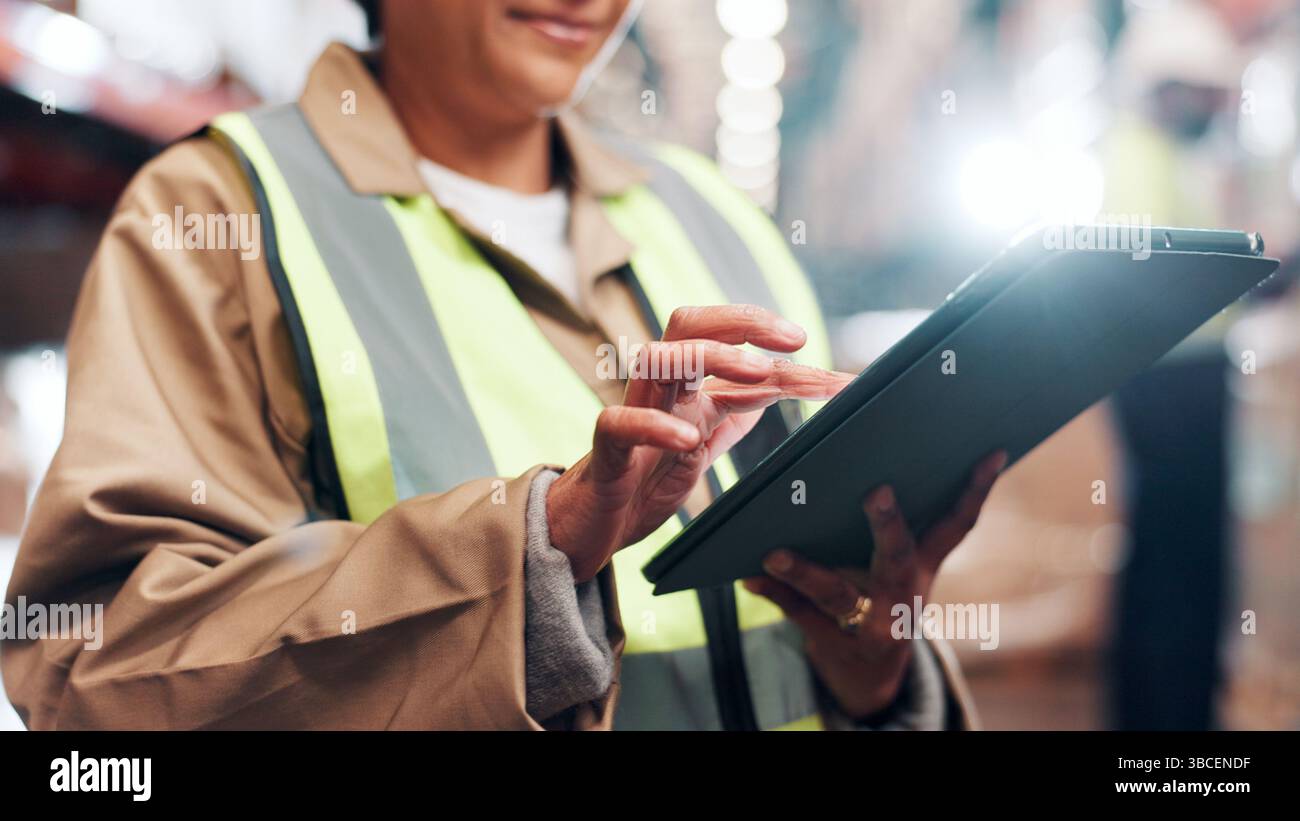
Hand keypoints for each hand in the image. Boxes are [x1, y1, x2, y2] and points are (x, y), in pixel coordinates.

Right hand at [547, 305, 853, 581]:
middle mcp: (657, 393)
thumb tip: (763, 398)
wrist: (582, 532)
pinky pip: (620, 423)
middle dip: (743, 322)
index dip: (783, 357)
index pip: (731, 349)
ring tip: (756, 373)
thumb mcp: (694, 453)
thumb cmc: (636, 486)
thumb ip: (724, 423)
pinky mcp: (606, 453)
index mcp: (682, 391)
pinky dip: (655, 425)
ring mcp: (630, 416)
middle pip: (689, 327)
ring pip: (657, 358)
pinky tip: (687, 439)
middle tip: (794, 339)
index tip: (836, 374)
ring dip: (709, 357)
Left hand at [743, 450, 1006, 719]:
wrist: (870, 674)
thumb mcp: (897, 569)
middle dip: (888, 526)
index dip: (976, 490)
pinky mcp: (831, 640)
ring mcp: (868, 623)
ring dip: (806, 573)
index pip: (956, 525)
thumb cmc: (878, 596)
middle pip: (897, 558)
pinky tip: (750, 576)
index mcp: (922, 567)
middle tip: (877, 492)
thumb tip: (860, 456)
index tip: (990, 452)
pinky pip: (799, 615)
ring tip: (775, 553)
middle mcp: (901, 595)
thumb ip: (892, 526)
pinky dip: (774, 594)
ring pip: (837, 595)